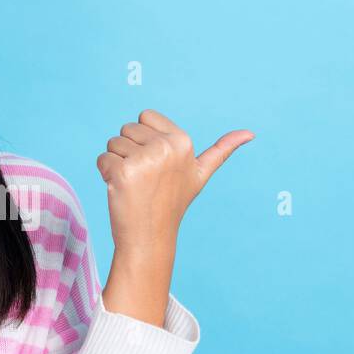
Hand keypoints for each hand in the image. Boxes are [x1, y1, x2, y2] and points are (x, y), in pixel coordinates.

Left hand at [96, 109, 253, 254]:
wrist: (151, 237)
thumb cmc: (172, 203)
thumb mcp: (200, 174)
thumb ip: (221, 151)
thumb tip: (250, 133)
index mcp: (183, 141)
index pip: (144, 116)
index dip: (144, 139)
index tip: (156, 165)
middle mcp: (166, 147)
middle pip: (126, 128)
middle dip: (129, 151)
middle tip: (143, 178)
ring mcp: (145, 160)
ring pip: (112, 143)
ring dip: (116, 163)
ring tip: (134, 185)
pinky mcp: (123, 172)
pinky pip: (102, 159)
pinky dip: (105, 174)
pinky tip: (121, 191)